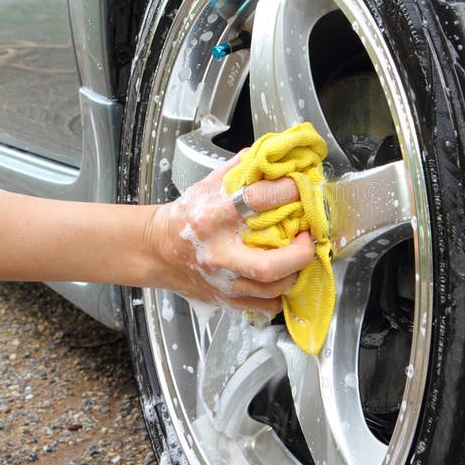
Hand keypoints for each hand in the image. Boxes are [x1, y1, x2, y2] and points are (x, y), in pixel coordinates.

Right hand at [145, 155, 314, 313]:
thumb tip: (273, 158)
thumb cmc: (186, 216)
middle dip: (300, 253)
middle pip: (269, 265)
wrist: (157, 250)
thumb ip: (242, 170)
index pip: (258, 202)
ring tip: (297, 255)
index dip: (287, 193)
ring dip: (295, 272)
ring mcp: (222, 281)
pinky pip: (265, 306)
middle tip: (307, 237)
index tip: (299, 190)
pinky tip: (281, 277)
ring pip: (272, 289)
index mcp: (213, 217)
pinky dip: (280, 293)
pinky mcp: (225, 299)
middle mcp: (219, 253)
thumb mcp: (209, 184)